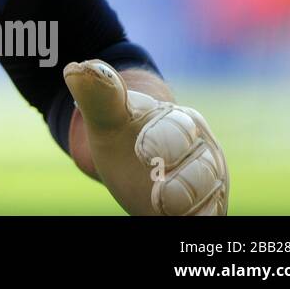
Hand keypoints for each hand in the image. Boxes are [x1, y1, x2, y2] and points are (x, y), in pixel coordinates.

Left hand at [63, 59, 228, 214]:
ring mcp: (208, 184)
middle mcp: (204, 153)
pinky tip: (178, 220)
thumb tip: (77, 68)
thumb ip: (97, 95)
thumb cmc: (126, 136)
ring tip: (164, 207)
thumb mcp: (107, 118)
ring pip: (212, 196)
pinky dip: (201, 218)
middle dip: (184, 183)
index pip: (179, 130)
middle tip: (159, 195)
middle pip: (205, 169)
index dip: (161, 140)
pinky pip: (212, 215)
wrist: (140, 163)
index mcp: (182, 122)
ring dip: (191, 205)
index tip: (140, 150)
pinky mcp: (206, 208)